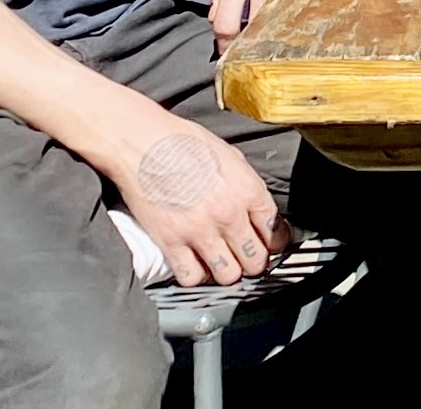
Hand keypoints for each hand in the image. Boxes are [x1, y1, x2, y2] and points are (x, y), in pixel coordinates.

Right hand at [110, 109, 289, 287]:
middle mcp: (228, 213)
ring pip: (228, 275)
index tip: (272, 246)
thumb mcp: (229, 155)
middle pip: (255, 259)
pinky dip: (196, 276)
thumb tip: (254, 207)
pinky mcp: (171, 243)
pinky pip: (192, 277)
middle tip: (247, 258)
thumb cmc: (184, 142)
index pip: (274, 230)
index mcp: (247, 188)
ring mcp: (200, 231)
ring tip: (222, 263)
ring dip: (227, 273)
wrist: (144, 143)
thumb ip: (245, 184)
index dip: (275, 242)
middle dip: (254, 261)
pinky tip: (195, 264)